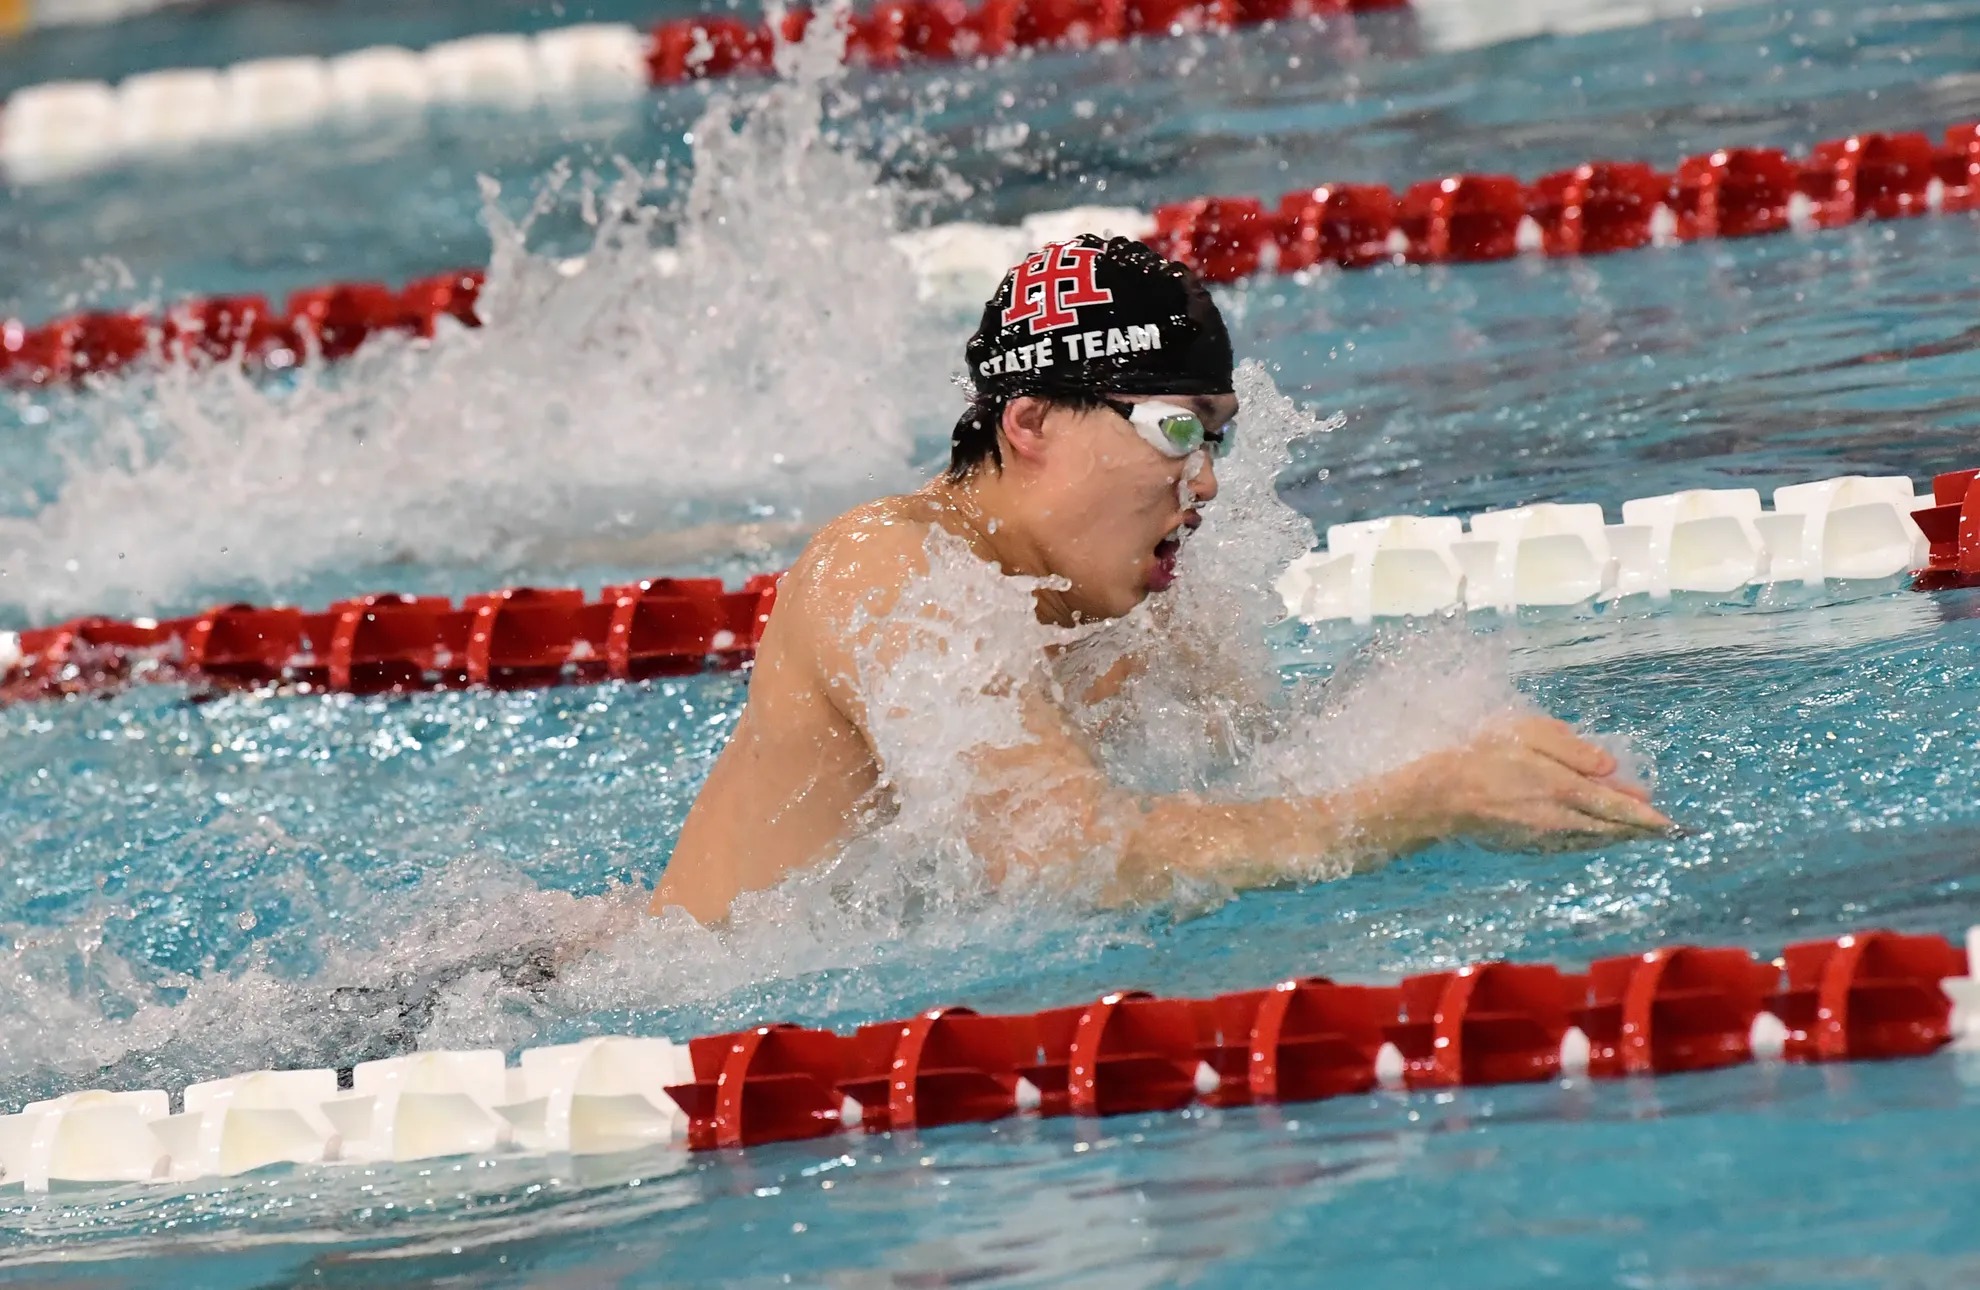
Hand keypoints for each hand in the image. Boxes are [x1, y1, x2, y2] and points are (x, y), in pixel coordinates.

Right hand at [1373, 716, 1672, 853]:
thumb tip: (1611, 766)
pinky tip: (1599, 835)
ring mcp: (1545, 838)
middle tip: (1666, 828)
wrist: (1441, 796)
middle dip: (1640, 829)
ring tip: (1638, 830)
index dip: (1647, 816)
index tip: (1673, 824)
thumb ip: (1572, 749)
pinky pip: (1574, 845)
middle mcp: (1560, 821)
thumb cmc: (1482, 755)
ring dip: (1619, 836)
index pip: (1617, 806)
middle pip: (1611, 829)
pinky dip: (1595, 840)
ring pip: (1595, 841)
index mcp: (1562, 790)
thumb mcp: (1528, 734)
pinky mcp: (1531, 847)